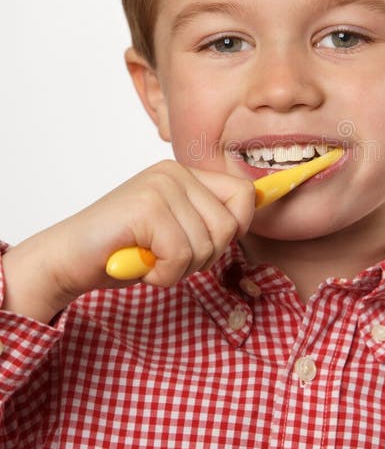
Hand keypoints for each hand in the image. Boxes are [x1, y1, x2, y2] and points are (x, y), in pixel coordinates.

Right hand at [1, 160, 254, 322]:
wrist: (67, 260)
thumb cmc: (122, 250)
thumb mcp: (175, 229)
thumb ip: (206, 219)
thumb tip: (254, 212)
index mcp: (184, 174)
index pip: (243, 193)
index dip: (239, 226)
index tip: (214, 245)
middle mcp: (174, 173)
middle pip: (230, 226)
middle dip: (204, 257)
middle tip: (168, 258)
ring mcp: (160, 186)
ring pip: (207, 245)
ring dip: (179, 268)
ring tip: (149, 258)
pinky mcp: (147, 207)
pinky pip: (182, 256)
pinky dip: (163, 275)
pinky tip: (139, 264)